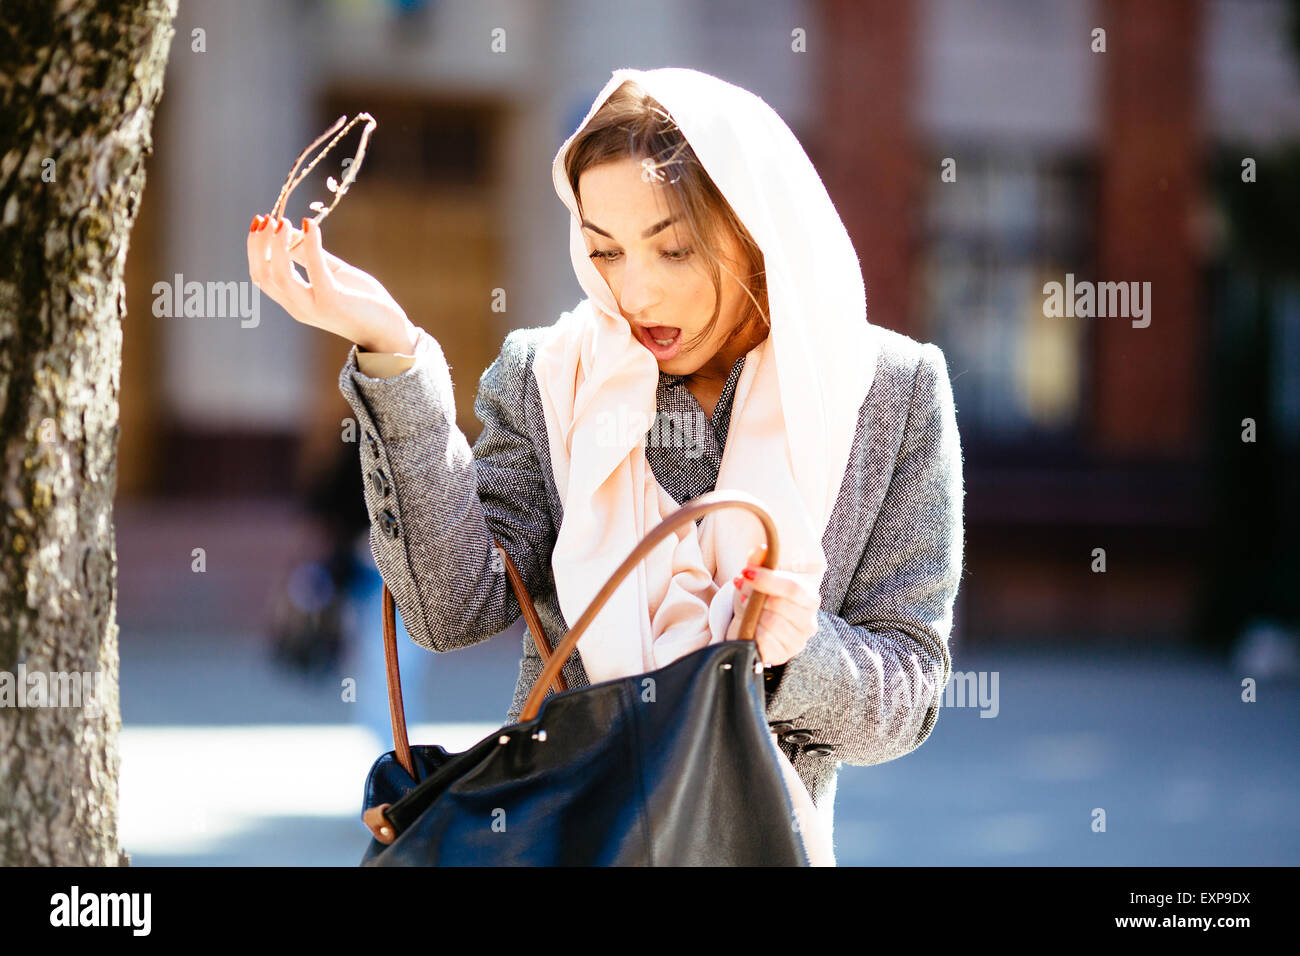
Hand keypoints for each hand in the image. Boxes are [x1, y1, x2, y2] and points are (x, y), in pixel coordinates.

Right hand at [246, 214, 418, 351]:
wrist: (389, 330)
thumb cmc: (362, 302)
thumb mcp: (332, 274)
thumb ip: (311, 256)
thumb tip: (290, 230)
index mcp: (294, 301)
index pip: (261, 275)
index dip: (255, 248)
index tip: (260, 221)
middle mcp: (298, 307)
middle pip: (263, 275)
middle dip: (259, 244)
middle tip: (266, 219)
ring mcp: (313, 307)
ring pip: (279, 276)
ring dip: (277, 246)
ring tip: (282, 222)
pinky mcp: (332, 302)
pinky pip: (315, 270)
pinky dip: (310, 245)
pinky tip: (310, 225)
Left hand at [725, 545, 819, 665]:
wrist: (752, 631)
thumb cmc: (760, 603)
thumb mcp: (757, 581)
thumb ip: (759, 563)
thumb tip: (760, 550)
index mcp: (809, 599)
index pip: (794, 588)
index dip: (768, 579)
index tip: (746, 572)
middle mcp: (809, 622)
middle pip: (779, 605)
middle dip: (755, 597)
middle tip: (743, 594)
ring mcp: (797, 642)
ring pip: (771, 623)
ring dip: (752, 615)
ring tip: (747, 611)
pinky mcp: (782, 656)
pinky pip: (764, 642)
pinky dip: (752, 633)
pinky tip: (750, 628)